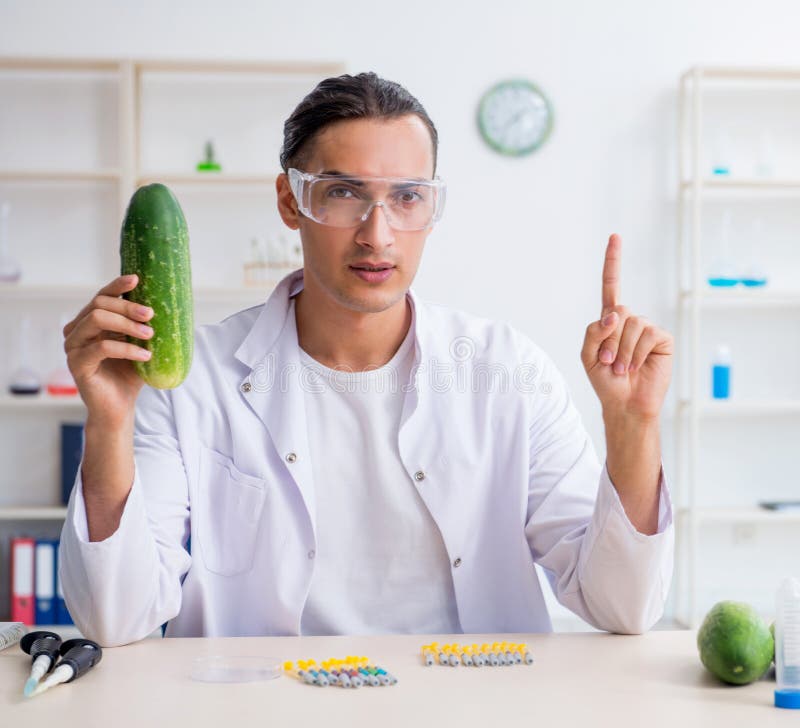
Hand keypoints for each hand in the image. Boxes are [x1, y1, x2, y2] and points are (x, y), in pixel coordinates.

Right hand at [63, 274, 153, 425]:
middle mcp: (77, 330)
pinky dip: (127, 349)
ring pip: (98, 320)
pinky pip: (102, 347)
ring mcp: (73, 346)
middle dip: (128, 307)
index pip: (101, 296)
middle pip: (100, 304)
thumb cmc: (130, 374)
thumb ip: (145, 325)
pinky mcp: (76, 363)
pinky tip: (145, 356)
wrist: (119, 407)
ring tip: (150, 335)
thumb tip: (171, 304)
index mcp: (90, 322)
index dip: (117, 286)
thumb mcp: (140, 344)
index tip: (137, 279)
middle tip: (151, 315)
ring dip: (127, 324)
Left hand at [581, 234, 673, 421]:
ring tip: (621, 368)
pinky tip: (636, 367)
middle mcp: (630, 320)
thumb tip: (614, 314)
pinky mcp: (662, 339)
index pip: (611, 286)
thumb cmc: (605, 381)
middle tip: (608, 363)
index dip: (613, 262)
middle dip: (609, 341)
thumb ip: (592, 332)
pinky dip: (636, 353)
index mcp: (610, 321)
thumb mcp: (587, 356)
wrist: (625, 403)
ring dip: (621, 351)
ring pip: (631, 324)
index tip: (615, 237)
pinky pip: (646, 335)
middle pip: (617, 313)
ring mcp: (647, 328)